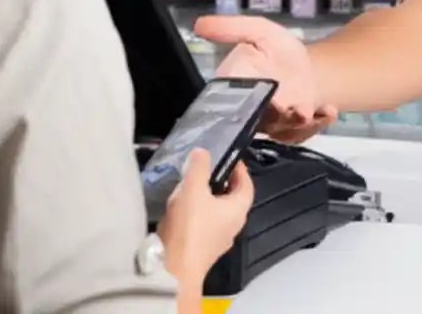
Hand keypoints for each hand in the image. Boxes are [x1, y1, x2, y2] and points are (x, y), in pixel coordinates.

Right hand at [157, 149, 254, 281]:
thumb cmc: (190, 227)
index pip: (247, 185)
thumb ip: (199, 168)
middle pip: (233, 200)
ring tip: (191, 187)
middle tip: (208, 170)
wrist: (174, 269)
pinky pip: (204, 227)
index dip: (240, 170)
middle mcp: (233, 226)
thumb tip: (203, 152)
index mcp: (238, 210)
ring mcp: (218, 241)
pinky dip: (196, 214)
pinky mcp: (203, 250)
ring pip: (217, 214)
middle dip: (222, 184)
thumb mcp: (193, 189)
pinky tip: (180, 211)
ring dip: (208, 200)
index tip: (230, 159)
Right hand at [194, 16, 337, 143]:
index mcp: (235, 86)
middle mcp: (251, 110)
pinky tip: (329, 110)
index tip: (262, 95)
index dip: (244, 100)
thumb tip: (198, 24)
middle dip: (275, 115)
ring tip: (309, 110)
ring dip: (298, 122)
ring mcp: (274, 125)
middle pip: (258, 120)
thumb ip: (232, 28)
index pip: (230, 99)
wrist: (305, 66)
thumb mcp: (258, 31)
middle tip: (290, 108)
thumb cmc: (276, 49)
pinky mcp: (294, 131)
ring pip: (282, 130)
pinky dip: (319, 122)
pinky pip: (305, 132)